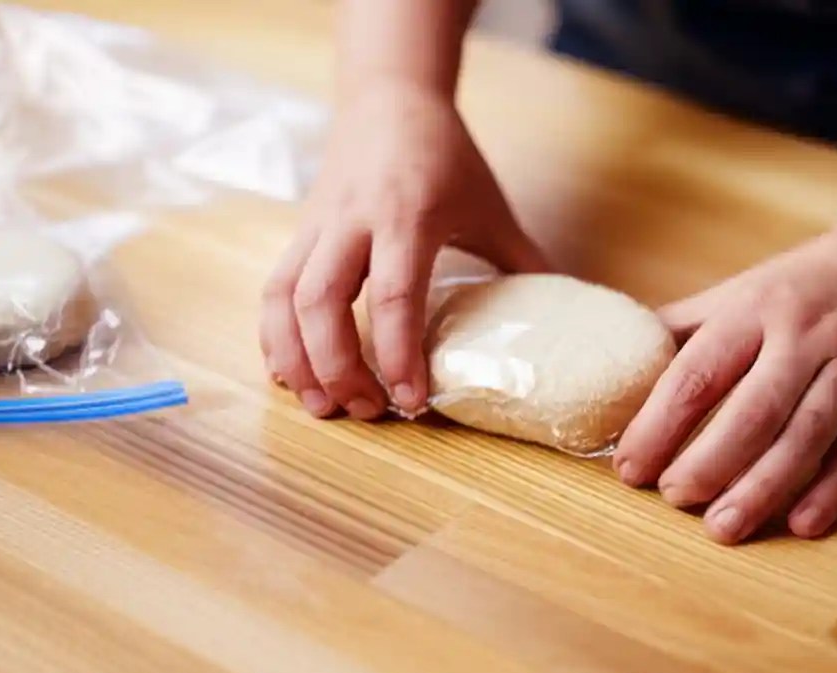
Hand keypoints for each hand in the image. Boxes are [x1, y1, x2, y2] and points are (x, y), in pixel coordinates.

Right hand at [260, 79, 547, 419]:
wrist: (389, 98)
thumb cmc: (446, 154)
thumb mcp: (491, 205)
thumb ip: (523, 262)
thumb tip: (562, 320)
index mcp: (408, 214)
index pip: (393, 295)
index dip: (397, 354)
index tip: (411, 401)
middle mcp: (353, 221)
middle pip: (322, 303)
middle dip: (338, 367)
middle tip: (365, 411)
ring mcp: (318, 226)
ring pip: (284, 299)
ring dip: (296, 359)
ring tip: (321, 405)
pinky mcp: (299, 232)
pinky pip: (273, 289)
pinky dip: (274, 337)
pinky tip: (290, 373)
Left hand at [614, 230, 836, 543]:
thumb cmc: (794, 288)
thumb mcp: (732, 294)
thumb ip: (677, 333)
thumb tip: (611, 374)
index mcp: (752, 310)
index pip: (698, 374)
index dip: (659, 425)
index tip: (630, 466)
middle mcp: (803, 339)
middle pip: (755, 411)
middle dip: (710, 462)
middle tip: (674, 497)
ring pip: (806, 437)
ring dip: (764, 488)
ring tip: (723, 527)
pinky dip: (830, 492)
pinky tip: (801, 525)